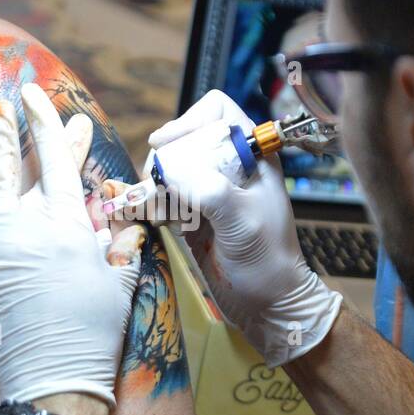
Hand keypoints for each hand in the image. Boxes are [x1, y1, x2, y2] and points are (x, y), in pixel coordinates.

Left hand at [0, 82, 146, 411]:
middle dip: (22, 124)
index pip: (60, 162)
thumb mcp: (119, 288)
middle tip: (17, 95)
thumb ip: (122, 250)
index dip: (52, 126)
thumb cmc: (92, 338)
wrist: (53, 383)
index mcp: (72, 227)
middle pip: (26, 162)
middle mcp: (34, 225)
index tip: (44, 100)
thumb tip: (129, 225)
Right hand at [143, 89, 341, 366]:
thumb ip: (210, 191)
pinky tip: (145, 217)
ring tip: (151, 205)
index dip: (189, 120)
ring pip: (170, 167)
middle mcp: (229, 166)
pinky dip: (150, 204)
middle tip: (157, 183)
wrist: (268, 304)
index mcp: (252, 155)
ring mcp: (209, 190)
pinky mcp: (193, 214)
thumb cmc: (267, 261)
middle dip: (166, 157)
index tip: (167, 145)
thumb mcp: (243, 222)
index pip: (217, 110)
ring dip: (154, 183)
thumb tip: (168, 170)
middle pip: (185, 137)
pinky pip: (163, 197)